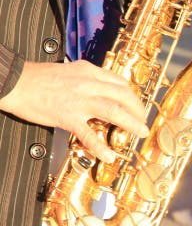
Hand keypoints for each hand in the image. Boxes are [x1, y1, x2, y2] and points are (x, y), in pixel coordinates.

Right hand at [0, 61, 148, 163]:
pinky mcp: (67, 116)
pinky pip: (88, 133)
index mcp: (89, 71)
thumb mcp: (70, 70)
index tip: (137, 105)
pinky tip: (109, 155)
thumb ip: (88, 78)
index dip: (133, 95)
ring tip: (140, 133)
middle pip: (124, 95)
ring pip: (114, 111)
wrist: (14, 81)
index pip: (120, 82)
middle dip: (138, 109)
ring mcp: (79, 100)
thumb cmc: (38, 77)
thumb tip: (101, 88)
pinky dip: (100, 146)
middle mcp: (88, 84)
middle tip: (143, 121)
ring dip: (131, 123)